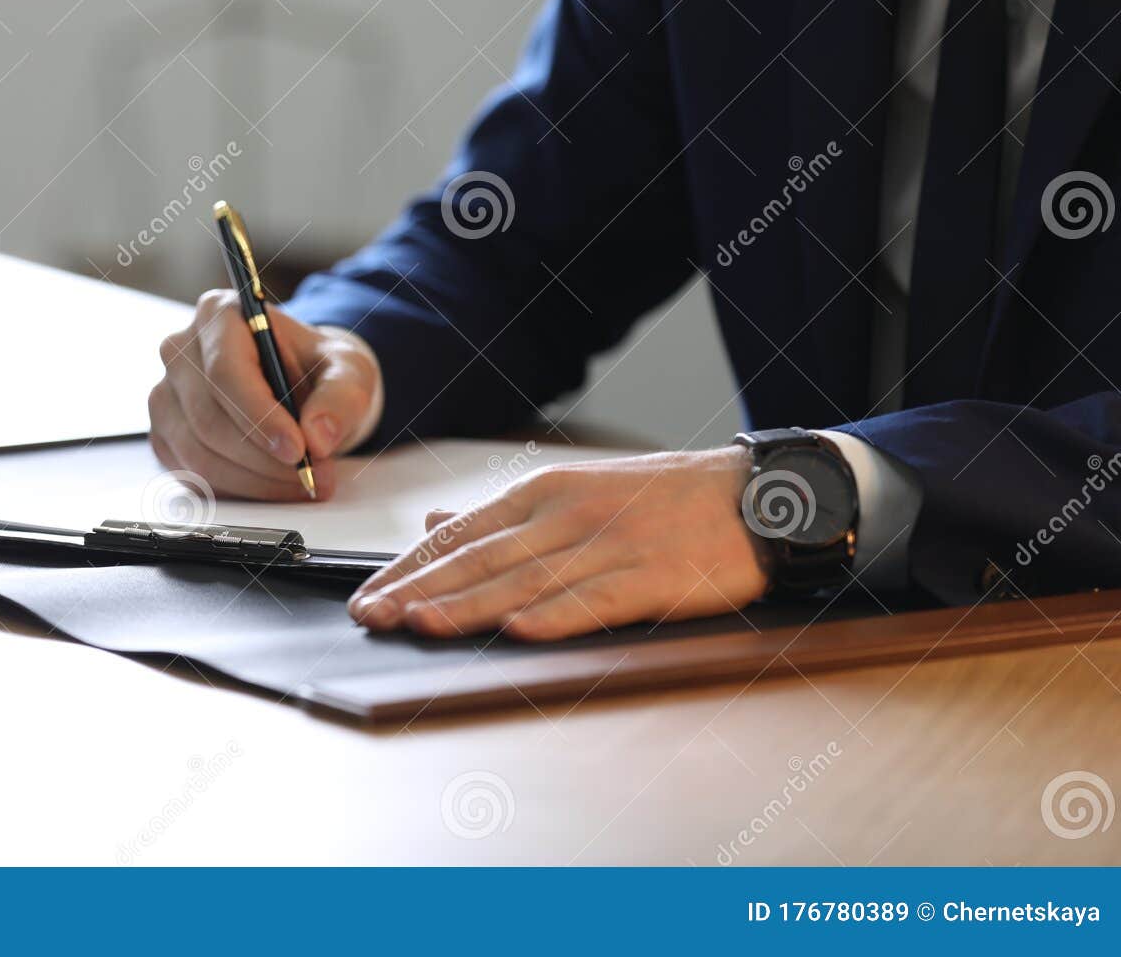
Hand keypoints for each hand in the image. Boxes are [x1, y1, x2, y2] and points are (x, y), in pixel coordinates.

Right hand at [149, 290, 379, 499]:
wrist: (301, 386)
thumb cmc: (318, 369)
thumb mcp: (348, 370)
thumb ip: (341, 397)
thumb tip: (318, 437)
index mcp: (219, 315)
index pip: (225, 371)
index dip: (260, 416)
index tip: (298, 450)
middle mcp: (181, 351)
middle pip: (209, 419)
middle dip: (265, 459)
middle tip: (313, 476)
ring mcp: (166, 395)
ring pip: (200, 454)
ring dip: (256, 480)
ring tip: (303, 482)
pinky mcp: (165, 435)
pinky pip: (194, 475)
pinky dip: (239, 488)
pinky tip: (273, 483)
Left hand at [347, 447, 769, 638]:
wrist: (752, 494)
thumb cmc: (659, 499)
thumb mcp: (572, 490)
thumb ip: (501, 516)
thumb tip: (435, 521)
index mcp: (542, 493)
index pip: (459, 533)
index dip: (409, 566)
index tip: (368, 594)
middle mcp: (566, 515)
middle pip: (480, 558)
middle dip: (418, 589)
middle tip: (370, 616)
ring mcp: (609, 545)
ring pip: (525, 579)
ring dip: (469, 603)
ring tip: (420, 622)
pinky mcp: (653, 577)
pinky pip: (596, 599)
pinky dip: (556, 615)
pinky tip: (520, 630)